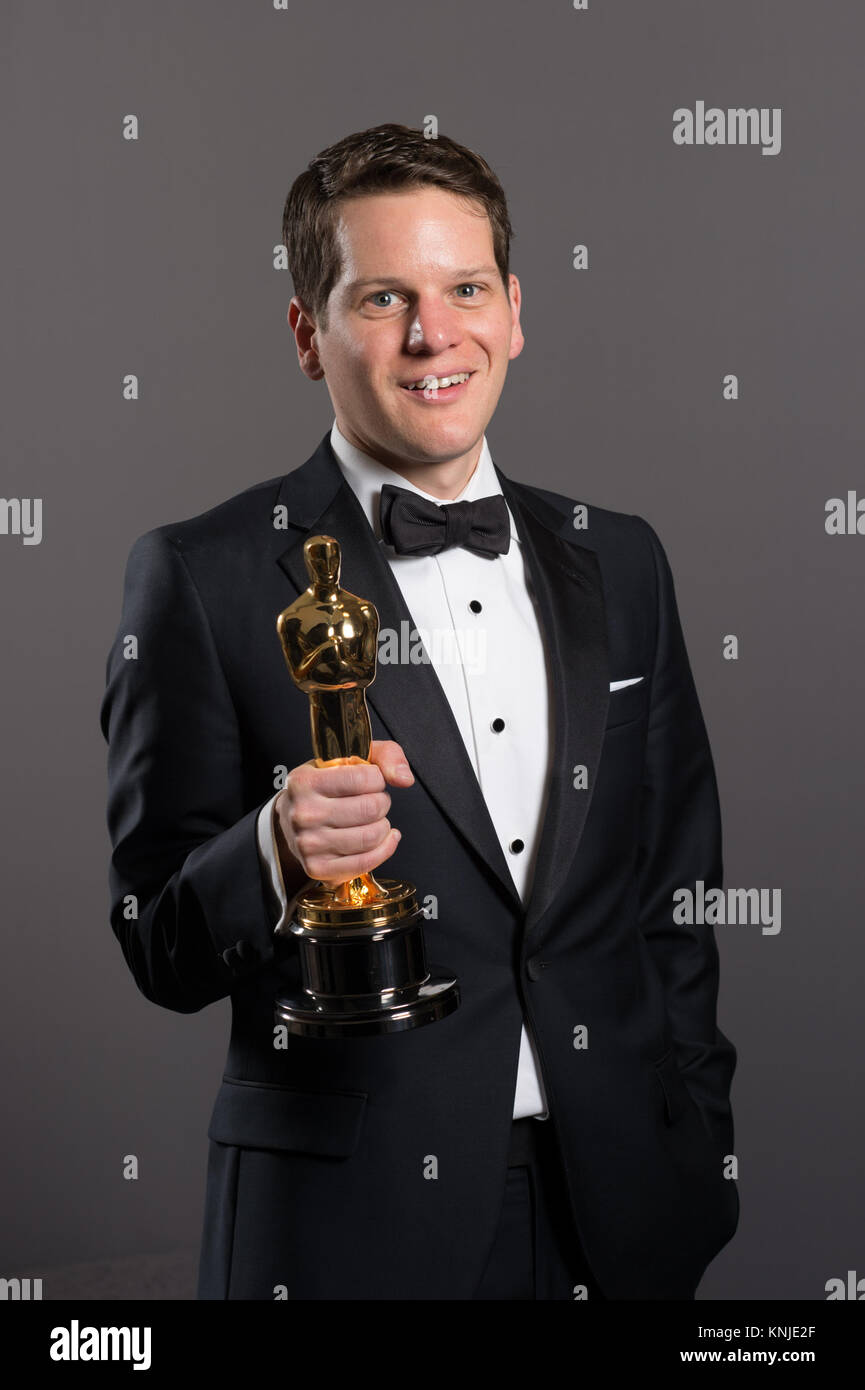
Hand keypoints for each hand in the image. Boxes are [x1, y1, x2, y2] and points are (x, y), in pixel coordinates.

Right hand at [273, 740, 413, 887]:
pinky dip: (383, 850)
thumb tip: (404, 778)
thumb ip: (384, 756)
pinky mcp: (317, 868)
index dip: (377, 779)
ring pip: (371, 837)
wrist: (292, 817)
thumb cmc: (325, 786)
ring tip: (373, 820)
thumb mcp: (348, 758)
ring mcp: (308, 844)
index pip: (364, 778)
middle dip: (381, 803)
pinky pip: (365, 862)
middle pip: (371, 809)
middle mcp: (304, 813)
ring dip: (382, 827)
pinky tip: (383, 839)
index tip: (370, 782)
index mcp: (305, 781)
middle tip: (372, 802)